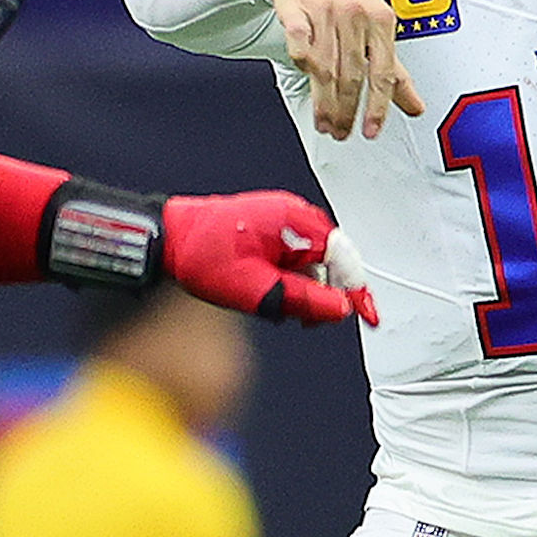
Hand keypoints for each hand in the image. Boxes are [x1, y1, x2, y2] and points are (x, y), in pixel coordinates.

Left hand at [161, 190, 378, 326]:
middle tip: (307, 321)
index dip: (357, 290)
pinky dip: (288, 278)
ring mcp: (280, 218)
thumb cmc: (204, 255)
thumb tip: (341, 308)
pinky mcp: (268, 226)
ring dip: (302, 288)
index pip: (343, 259)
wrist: (168, 238)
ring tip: (278, 309)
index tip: (368, 316)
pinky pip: (292, 255)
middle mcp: (292, 215)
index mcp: (295, 222)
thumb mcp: (259, 289)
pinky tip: (270, 294)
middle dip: (323, 294)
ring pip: (310, 261)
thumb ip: (305, 299)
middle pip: (330, 261)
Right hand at [270, 0, 426, 140]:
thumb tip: (416, 106)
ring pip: (325, 66)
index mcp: (381, 19)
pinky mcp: (295, 9)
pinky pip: (299, 43)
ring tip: (325, 122)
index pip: (383, 72)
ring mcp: (324, 12)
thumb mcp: (380, 24)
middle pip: (351, 74)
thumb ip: (395, 69)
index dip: (377, 106)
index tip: (371, 131)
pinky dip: (301, 63)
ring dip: (324, 101)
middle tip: (342, 132)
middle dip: (346, 110)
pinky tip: (305, 78)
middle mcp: (354, 15)